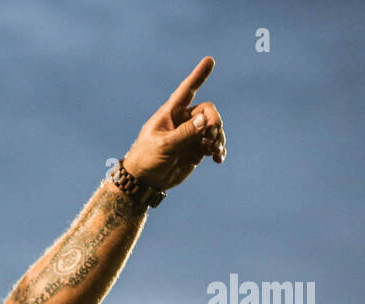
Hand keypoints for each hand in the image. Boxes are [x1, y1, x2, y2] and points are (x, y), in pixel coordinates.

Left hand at [121, 56, 225, 191]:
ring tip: (216, 152)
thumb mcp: (164, 145)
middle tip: (211, 136)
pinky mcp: (196, 149)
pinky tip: (218, 158)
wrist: (145, 181)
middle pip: (208, 111)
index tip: (210, 60)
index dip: (198, 76)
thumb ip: (185, 133)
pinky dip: (218, 150)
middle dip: (214, 122)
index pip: (187, 90)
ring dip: (219, 138)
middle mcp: (183, 121)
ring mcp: (191, 135)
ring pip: (214, 128)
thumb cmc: (147, 158)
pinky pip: (214, 144)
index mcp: (171, 113)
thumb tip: (205, 120)